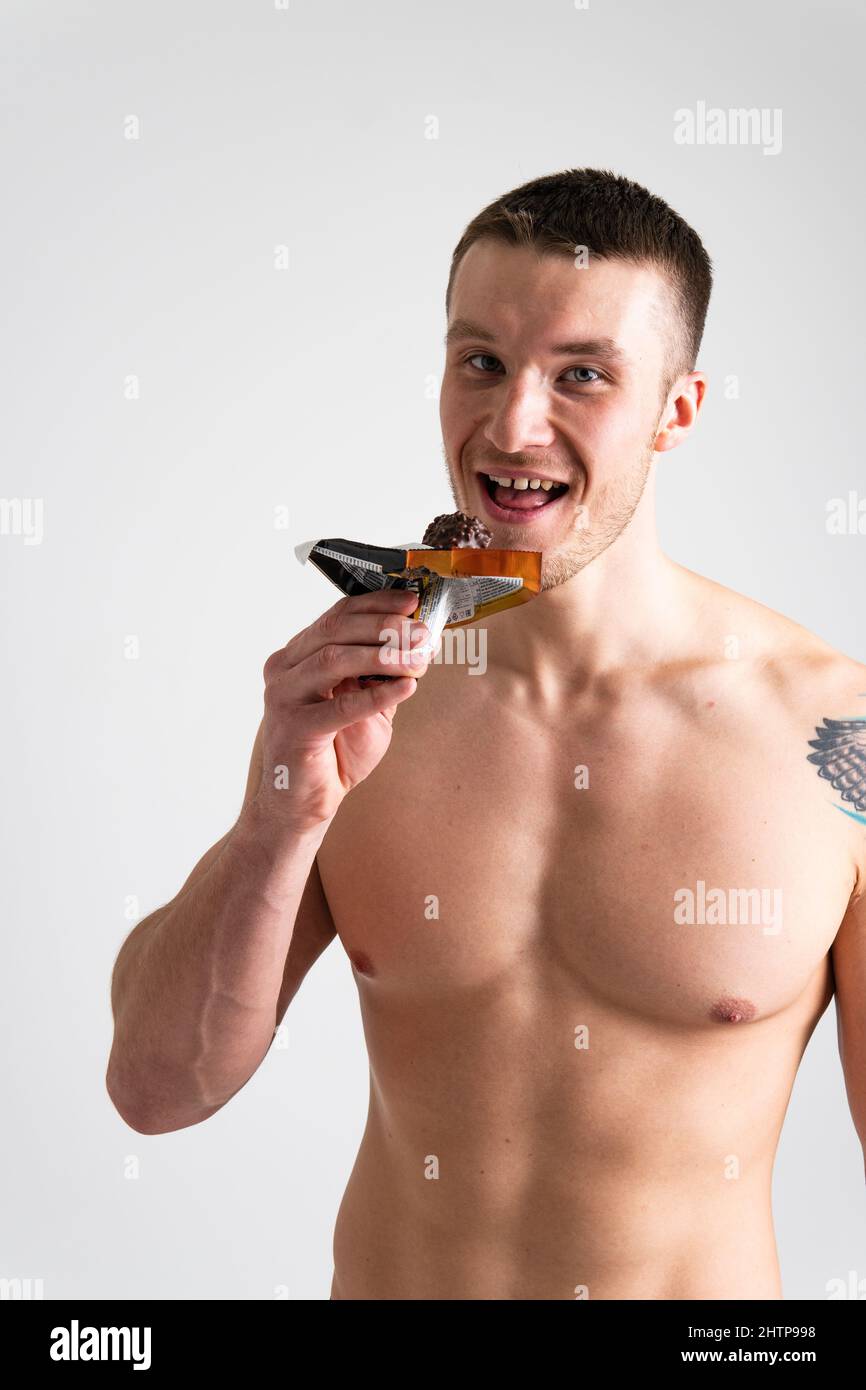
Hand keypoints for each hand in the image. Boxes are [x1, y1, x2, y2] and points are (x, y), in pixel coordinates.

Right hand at [255, 589, 430, 832]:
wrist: (303, 803)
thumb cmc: (333, 752)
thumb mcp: (365, 703)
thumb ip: (382, 674)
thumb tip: (419, 641)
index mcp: (297, 656)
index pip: (337, 616)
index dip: (376, 604)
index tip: (411, 601)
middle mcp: (285, 670)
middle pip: (336, 630)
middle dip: (385, 627)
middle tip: (421, 632)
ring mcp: (285, 698)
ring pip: (335, 659)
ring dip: (383, 655)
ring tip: (418, 658)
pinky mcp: (294, 728)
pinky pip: (341, 705)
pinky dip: (377, 694)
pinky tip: (407, 687)